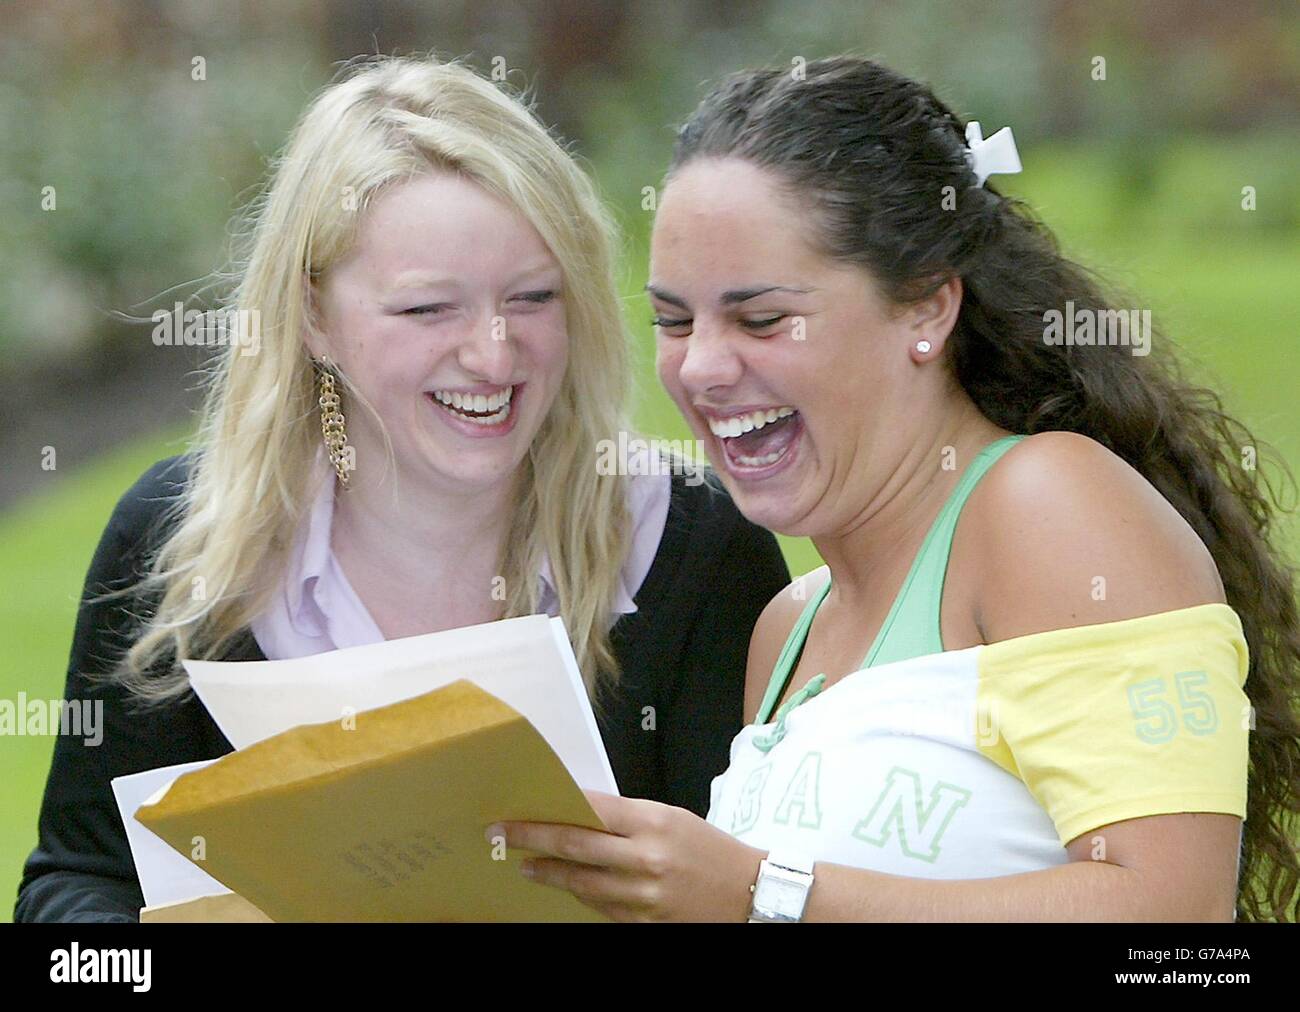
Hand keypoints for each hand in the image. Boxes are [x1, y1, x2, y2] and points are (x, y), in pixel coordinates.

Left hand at [487, 792, 765, 921]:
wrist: (749, 894)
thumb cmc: (708, 849)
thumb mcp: (670, 817)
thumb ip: (627, 817)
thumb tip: (578, 814)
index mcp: (653, 821)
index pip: (588, 812)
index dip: (547, 814)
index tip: (516, 813)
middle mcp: (646, 858)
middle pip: (575, 848)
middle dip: (532, 841)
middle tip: (502, 836)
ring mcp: (644, 896)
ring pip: (582, 884)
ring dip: (550, 874)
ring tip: (528, 866)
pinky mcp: (644, 924)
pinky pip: (601, 908)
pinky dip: (581, 895)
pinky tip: (567, 886)